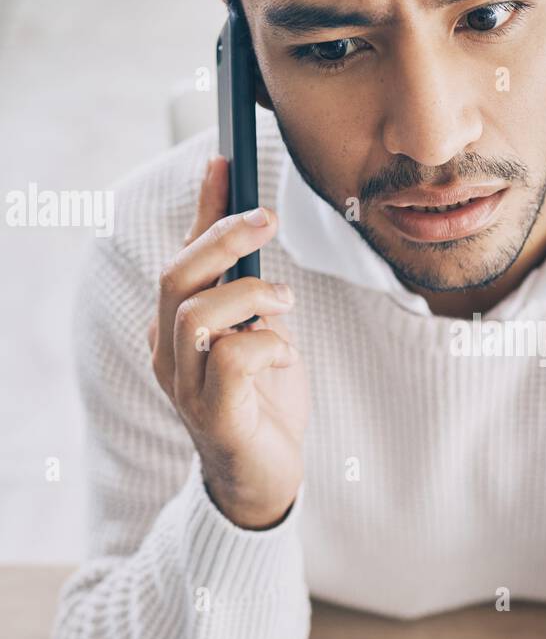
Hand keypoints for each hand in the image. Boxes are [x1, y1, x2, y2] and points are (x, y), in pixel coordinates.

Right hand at [148, 156, 308, 528]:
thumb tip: (252, 222)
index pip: (181, 254)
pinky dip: (267, 345)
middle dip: (223, 237)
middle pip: (177, 275)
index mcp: (174, 328)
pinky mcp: (213, 415)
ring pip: (198, 313)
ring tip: (285, 306)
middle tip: (267, 220)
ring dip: (250, 296)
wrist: (267, 479)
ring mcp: (183, 386)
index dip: (203, 207)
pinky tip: (284, 358)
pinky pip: (232, 358)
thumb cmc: (264, 402)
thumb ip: (248, 286)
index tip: (225, 159)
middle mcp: (167, 353)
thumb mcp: (260, 331)